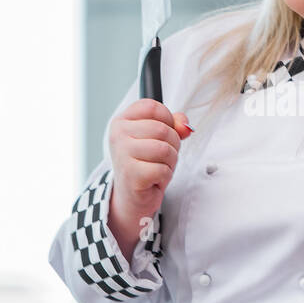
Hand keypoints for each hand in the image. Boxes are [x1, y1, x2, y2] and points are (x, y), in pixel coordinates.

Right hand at [108, 100, 190, 246]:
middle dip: (173, 145)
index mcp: (122, 121)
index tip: (164, 132)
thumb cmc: (145, 163)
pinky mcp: (131, 174)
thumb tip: (185, 126)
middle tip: (162, 157)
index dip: (168, 119)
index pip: (152, 107)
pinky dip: (165, 176)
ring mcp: (122, 154)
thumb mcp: (159, 138)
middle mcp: (118, 135)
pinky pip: (162, 169)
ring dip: (170, 161)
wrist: (132, 195)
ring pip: (164, 149)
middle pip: (162, 128)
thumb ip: (174, 125)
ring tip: (158, 167)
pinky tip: (154, 179)